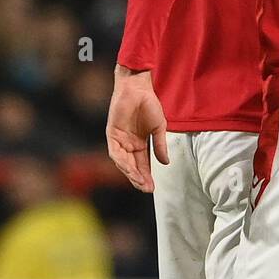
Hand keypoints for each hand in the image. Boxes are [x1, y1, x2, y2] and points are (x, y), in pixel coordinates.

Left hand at [105, 66, 168, 191]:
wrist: (138, 89)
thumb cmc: (149, 105)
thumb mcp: (159, 128)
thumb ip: (160, 145)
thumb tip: (166, 163)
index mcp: (140, 144)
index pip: (143, 164)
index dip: (147, 176)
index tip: (153, 188)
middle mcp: (128, 145)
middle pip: (132, 166)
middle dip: (139, 178)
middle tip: (146, 189)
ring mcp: (119, 141)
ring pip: (123, 163)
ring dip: (130, 173)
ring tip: (139, 182)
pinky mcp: (112, 135)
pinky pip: (115, 153)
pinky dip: (122, 162)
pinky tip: (130, 169)